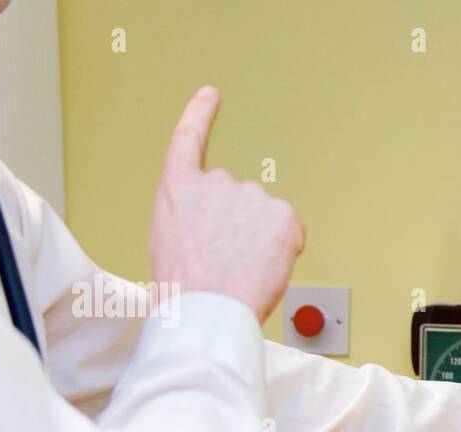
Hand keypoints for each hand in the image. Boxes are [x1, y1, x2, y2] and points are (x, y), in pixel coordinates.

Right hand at [149, 86, 304, 321]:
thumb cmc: (187, 289)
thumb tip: (220, 234)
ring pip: (266, 220)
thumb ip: (193, 221)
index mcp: (178, 189)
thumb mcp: (168, 244)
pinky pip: (292, 233)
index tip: (210, 95)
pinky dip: (286, 250)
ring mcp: (251, 195)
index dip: (200, 115)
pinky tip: (266, 267)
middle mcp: (216, 182)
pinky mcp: (283, 213)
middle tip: (226, 264)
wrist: (208, 307)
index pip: (188, 140)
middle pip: (238, 201)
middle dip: (239, 229)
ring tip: (241, 270)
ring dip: (261, 242)